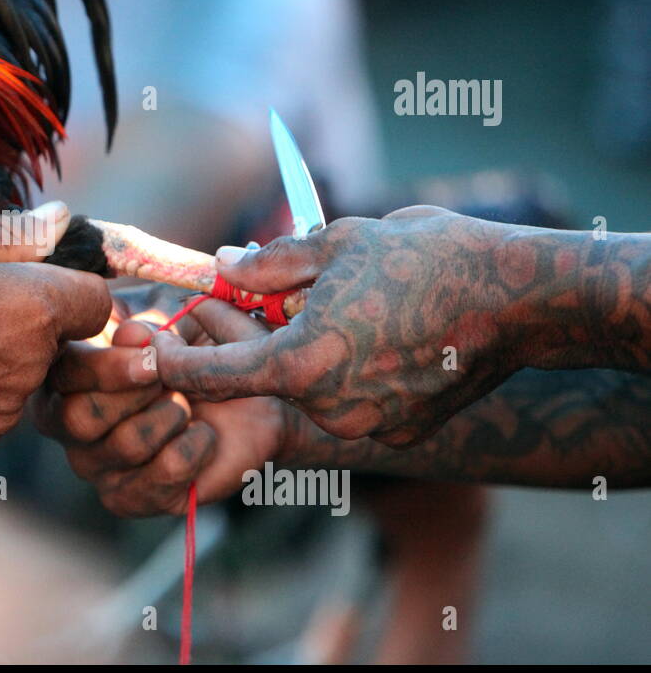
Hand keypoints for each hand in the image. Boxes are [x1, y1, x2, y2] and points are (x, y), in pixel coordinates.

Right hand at [0, 207, 111, 469]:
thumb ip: (9, 233)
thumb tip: (60, 218)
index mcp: (32, 309)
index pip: (96, 301)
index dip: (70, 288)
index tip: (33, 284)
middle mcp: (29, 367)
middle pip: (53, 343)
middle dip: (24, 326)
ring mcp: (1, 415)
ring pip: (18, 382)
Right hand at [33, 315, 216, 516]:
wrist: (239, 397)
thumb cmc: (192, 350)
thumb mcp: (175, 324)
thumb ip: (148, 326)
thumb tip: (130, 335)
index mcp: (65, 374)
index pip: (64, 375)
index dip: (107, 368)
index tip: (151, 360)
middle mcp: (67, 423)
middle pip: (79, 419)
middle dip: (137, 396)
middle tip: (171, 381)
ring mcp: (95, 465)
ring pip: (125, 446)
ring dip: (170, 417)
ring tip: (187, 404)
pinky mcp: (131, 498)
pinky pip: (163, 475)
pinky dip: (194, 446)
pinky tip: (202, 433)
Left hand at [155, 206, 538, 445]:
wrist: (522, 296)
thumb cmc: (427, 257)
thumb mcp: (336, 242)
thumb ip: (268, 264)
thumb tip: (223, 266)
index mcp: (303, 364)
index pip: (212, 376)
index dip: (173, 361)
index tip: (149, 346)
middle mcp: (331, 408)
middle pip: (259, 378)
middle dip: (238, 337)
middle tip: (230, 292)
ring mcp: (370, 425)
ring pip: (305, 388)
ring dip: (291, 351)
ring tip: (309, 300)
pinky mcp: (402, 430)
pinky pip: (348, 399)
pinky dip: (338, 370)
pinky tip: (360, 328)